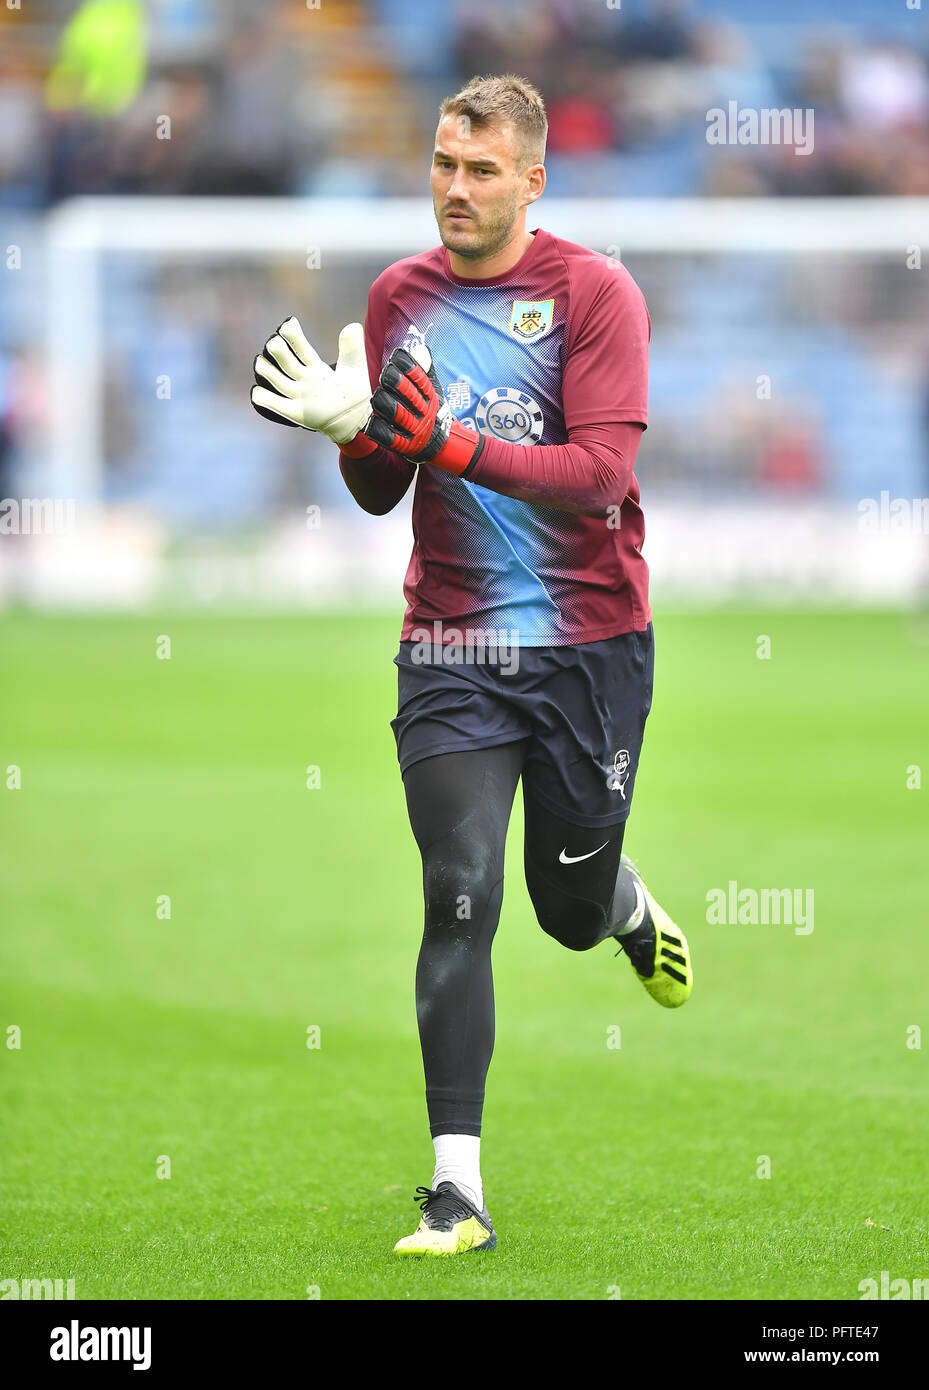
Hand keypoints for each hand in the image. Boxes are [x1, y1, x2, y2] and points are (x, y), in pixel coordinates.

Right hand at [251, 318, 371, 444]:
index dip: (294, 336)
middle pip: (286, 363)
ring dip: (267, 371)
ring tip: (261, 361)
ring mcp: (298, 396)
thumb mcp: (355, 368)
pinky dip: (264, 399)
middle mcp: (303, 379)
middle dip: (278, 351)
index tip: (289, 324)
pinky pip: (276, 405)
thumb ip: (352, 348)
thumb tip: (353, 326)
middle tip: (274, 342)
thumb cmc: (353, 393)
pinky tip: (258, 391)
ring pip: (277, 381)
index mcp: (315, 367)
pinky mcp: (296, 413)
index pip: (301, 348)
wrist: (354, 419)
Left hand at [365, 343, 483, 474]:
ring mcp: (414, 429)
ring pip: (397, 413)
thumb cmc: (430, 410)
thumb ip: (424, 370)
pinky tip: (372, 421)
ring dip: (384, 402)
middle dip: (393, 381)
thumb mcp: (433, 389)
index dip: (406, 365)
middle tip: (384, 376)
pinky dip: (379, 429)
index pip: (418, 376)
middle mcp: (424, 411)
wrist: (441, 443)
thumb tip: (420, 348)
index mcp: (430, 395)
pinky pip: (390, 437)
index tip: (395, 359)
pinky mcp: (405, 445)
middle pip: (407, 393)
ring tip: (376, 396)